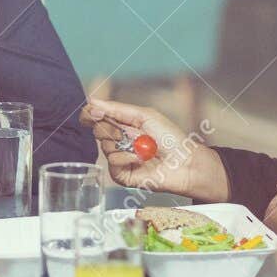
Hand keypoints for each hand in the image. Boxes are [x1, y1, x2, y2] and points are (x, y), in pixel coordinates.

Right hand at [79, 98, 227, 200]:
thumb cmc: (171, 138)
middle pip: (98, 131)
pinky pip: (113, 164)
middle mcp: (119, 141)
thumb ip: (117, 109)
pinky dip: (125, 159)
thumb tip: (92, 101)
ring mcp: (121, 159)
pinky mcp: (123, 175)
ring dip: (122, 144)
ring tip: (141, 147)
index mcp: (124, 125)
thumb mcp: (144, 116)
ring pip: (105, 148)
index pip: (98, 118)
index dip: (91, 114)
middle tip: (128, 131)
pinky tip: (139, 159)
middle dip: (111, 128)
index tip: (93, 112)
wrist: (185, 161)